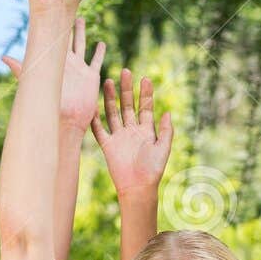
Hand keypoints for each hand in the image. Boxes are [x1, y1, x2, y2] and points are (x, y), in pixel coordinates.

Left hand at [3, 15, 105, 128]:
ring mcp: (80, 69)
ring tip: (81, 20)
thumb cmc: (50, 103)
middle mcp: (67, 62)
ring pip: (82, 45)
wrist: (67, 118)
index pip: (55, 37)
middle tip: (68, 8)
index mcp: (56, 60)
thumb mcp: (35, 81)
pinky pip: (97, 61)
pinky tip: (102, 44)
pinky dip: (99, 52)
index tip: (54, 7)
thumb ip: (19, 67)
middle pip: (68, 37)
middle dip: (68, 23)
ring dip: (82, 33)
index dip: (55, 23)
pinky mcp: (91, 77)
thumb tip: (1, 56)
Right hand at [91, 68, 173, 199]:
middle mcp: (131, 131)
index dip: (145, 93)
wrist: (138, 187)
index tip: (145, 78)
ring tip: (109, 81)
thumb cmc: (153, 170)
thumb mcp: (164, 148)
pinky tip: (92, 106)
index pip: (145, 107)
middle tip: (126, 71)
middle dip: (127, 89)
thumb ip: (166, 131)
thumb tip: (168, 112)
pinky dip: (95, 119)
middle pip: (128, 105)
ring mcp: (118, 137)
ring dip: (111, 98)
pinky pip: (99, 130)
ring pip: (113, 113)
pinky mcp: (108, 146)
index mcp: (146, 130)